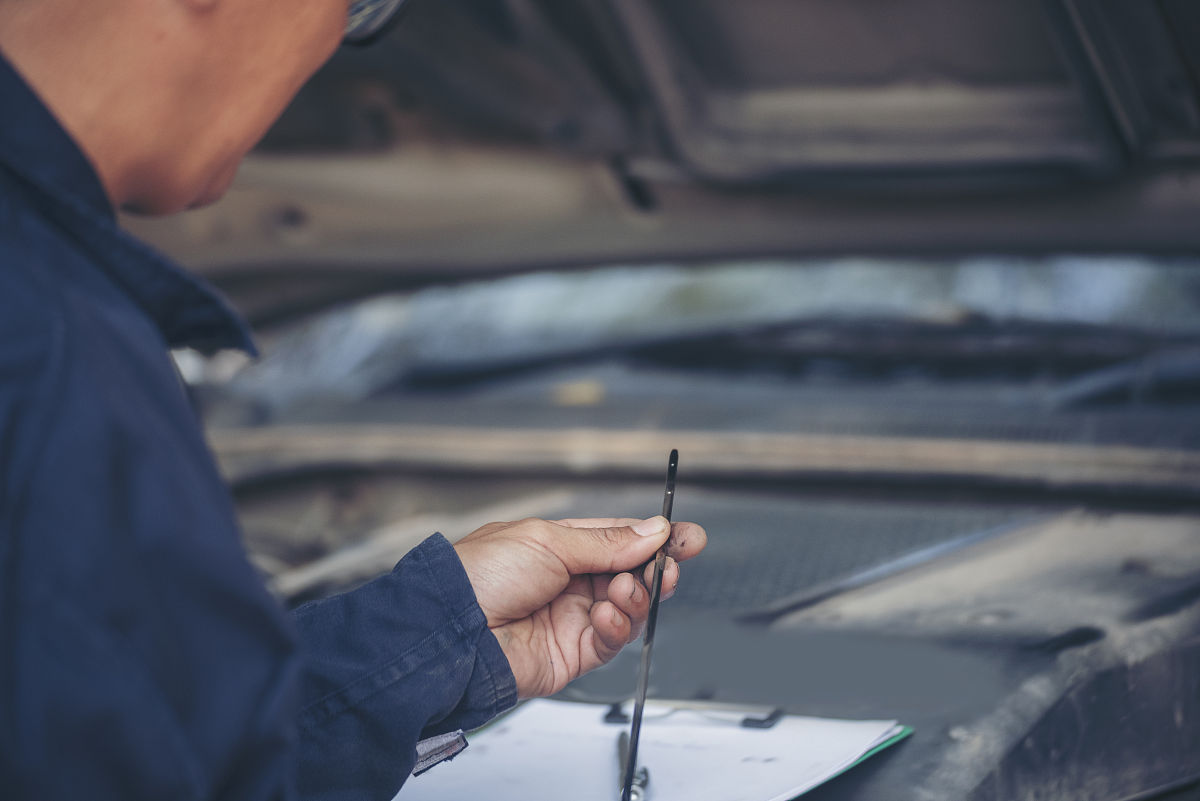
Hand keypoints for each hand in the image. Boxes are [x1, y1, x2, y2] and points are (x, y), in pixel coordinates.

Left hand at [453, 515, 705, 698]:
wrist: (452, 631)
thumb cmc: (480, 576)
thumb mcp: (548, 541)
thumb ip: (606, 542)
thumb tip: (652, 531)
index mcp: (558, 546)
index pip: (618, 539)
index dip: (654, 538)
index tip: (687, 536)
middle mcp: (567, 582)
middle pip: (630, 574)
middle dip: (655, 569)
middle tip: (670, 565)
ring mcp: (570, 618)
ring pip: (627, 608)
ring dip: (636, 597)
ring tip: (627, 589)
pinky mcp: (571, 653)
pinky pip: (611, 641)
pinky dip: (618, 627)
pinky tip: (608, 616)